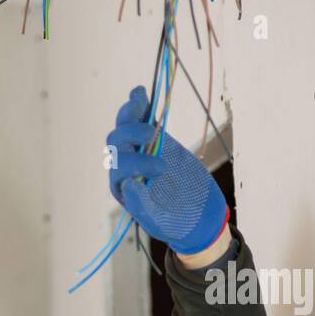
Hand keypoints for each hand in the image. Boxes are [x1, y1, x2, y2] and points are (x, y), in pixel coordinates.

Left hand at [106, 84, 228, 254]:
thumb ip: (141, 205)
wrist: (196, 215)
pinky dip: (140, 106)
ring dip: (130, 113)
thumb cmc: (175, 223)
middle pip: (117, 144)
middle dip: (133, 135)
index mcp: (122, 188)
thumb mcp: (158, 221)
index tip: (161, 168)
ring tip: (138, 99)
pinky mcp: (154, 140)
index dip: (136, 163)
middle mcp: (125, 168)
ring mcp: (139, 151)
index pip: (119, 168)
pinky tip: (140, 92)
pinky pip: (142, 120)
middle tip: (156, 136)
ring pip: (124, 128)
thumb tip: (128, 185)